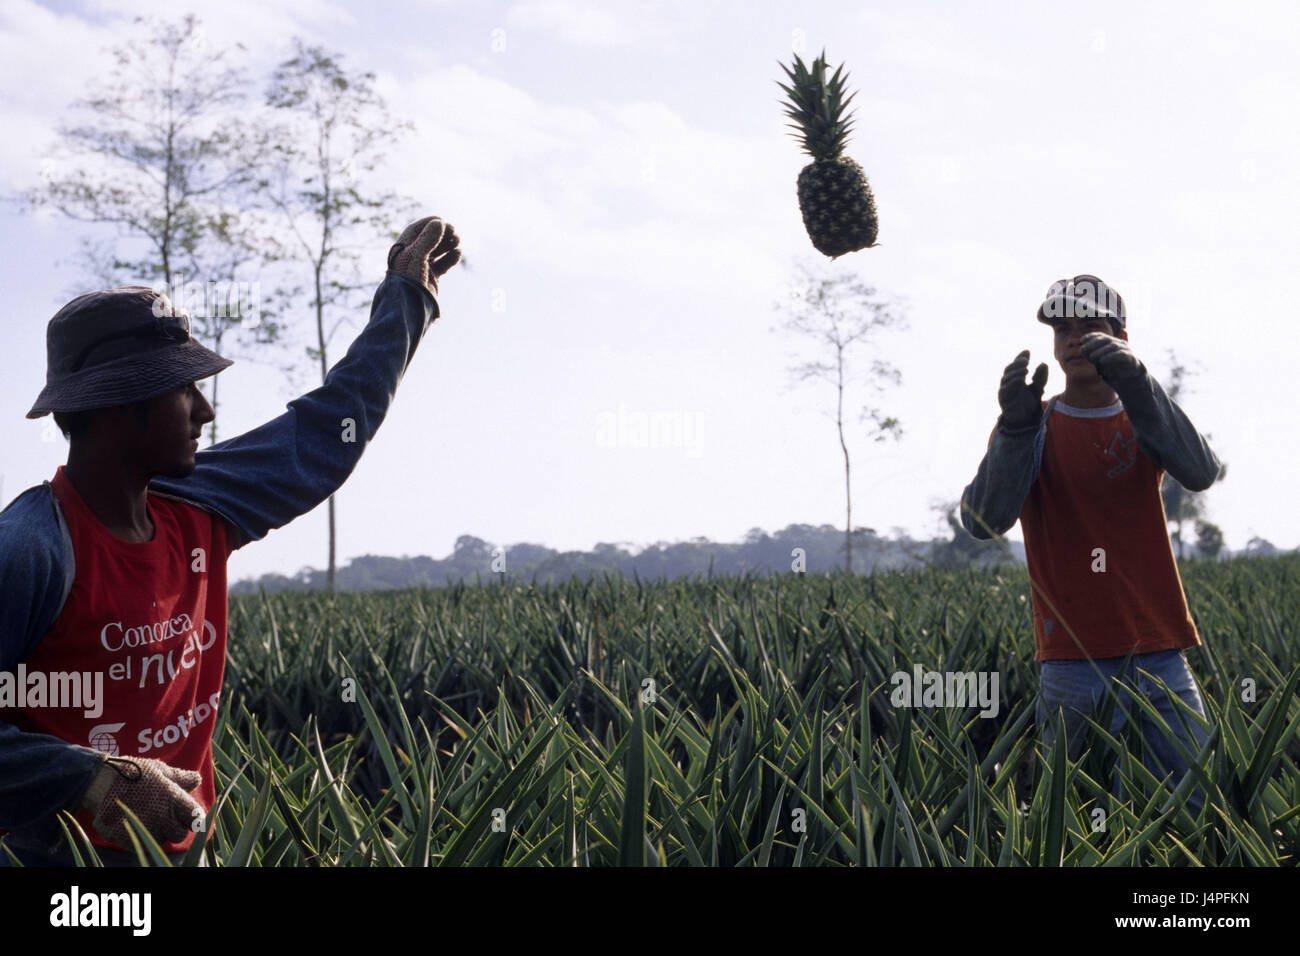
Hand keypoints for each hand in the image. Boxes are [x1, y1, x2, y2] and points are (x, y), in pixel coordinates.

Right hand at [80, 756, 202, 847]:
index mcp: (174, 799)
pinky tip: (130, 822)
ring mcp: (145, 829)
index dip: (194, 818)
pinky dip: (136, 837)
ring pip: (159, 841)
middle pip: (178, 835)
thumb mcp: (159, 769)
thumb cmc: (133, 772)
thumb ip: (180, 778)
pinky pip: (138, 845)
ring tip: (145, 817)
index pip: (195, 818)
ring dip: (156, 833)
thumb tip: (197, 779)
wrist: (99, 780)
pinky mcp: (127, 839)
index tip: (190, 817)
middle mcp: (162, 817)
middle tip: (164, 817)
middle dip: (174, 828)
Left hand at [387, 216, 460, 296]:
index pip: (418, 229)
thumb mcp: (416, 255)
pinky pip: (443, 264)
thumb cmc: (407, 278)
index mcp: (403, 247)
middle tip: (454, 232)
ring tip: (458, 241)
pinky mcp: (431, 277)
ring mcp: (422, 267)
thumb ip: (428, 238)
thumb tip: (440, 222)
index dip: (431, 223)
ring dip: (448, 244)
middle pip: (429, 239)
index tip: (444, 221)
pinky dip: (451, 258)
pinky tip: (458, 253)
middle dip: (442, 234)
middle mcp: (412, 255)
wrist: (408, 306)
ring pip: (438, 251)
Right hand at [998, 350, 1047, 429]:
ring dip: (1015, 372)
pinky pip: (1005, 389)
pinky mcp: (1003, 399)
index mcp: (1016, 378)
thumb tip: (1043, 363)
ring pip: (1006, 378)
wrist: (1025, 419)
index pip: (1016, 365)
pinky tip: (1021, 380)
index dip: (1020, 358)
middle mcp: (1008, 383)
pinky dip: (1012, 383)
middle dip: (1017, 363)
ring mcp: (1004, 390)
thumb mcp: (1039, 388)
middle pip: (1009, 369)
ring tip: (1026, 370)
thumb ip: (1041, 377)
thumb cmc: (1029, 402)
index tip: (1028, 352)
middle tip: (1026, 360)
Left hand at [1080, 332, 1145, 388]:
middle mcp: (1120, 345)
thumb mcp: (1100, 364)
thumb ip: (1092, 356)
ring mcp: (1127, 350)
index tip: (1082, 340)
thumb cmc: (1114, 372)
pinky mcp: (1132, 358)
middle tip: (1083, 350)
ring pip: (1113, 346)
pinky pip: (1121, 355)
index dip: (1092, 336)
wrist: (1131, 383)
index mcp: (1112, 344)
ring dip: (1101, 351)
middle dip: (1093, 343)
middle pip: (1106, 339)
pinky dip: (1111, 356)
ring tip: (1091, 357)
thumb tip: (1082, 349)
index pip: (1101, 336)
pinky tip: (1102, 361)